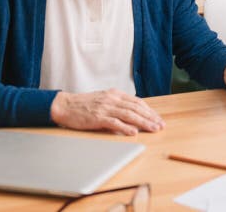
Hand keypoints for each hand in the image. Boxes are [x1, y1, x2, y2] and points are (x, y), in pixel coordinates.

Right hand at [50, 89, 165, 135]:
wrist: (65, 105)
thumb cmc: (83, 105)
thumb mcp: (103, 99)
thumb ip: (117, 104)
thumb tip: (133, 113)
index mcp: (115, 94)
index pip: (137, 102)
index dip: (149, 110)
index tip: (158, 118)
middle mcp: (112, 99)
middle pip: (136, 108)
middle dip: (150, 117)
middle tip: (160, 125)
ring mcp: (105, 108)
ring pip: (129, 115)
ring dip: (143, 122)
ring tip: (153, 129)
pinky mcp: (97, 117)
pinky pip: (114, 122)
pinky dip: (125, 127)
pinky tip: (133, 132)